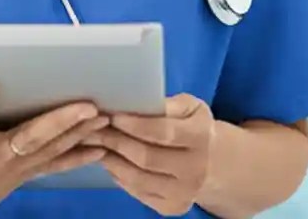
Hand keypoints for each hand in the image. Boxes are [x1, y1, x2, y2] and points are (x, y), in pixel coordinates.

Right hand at [0, 80, 108, 218]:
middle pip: (31, 139)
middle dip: (60, 122)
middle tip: (85, 105)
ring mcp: (15, 169)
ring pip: (52, 150)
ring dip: (79, 133)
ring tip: (103, 116)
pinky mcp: (24, 175)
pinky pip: (56, 165)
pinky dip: (79, 155)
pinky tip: (101, 145)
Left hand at [84, 94, 214, 215]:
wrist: (213, 163)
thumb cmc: (192, 126)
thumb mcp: (188, 107)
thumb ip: (165, 104)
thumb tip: (130, 102)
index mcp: (201, 137)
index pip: (163, 132)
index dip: (134, 125)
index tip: (112, 116)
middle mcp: (196, 169)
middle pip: (147, 158)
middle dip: (116, 141)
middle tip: (93, 128)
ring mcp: (185, 192)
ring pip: (138, 178)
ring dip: (111, 160)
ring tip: (95, 143)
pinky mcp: (172, 206)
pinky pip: (138, 192)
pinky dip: (119, 176)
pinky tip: (109, 160)